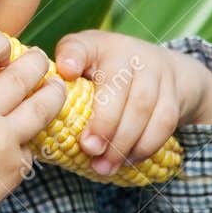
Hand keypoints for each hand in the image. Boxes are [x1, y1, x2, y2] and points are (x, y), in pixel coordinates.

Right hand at [0, 32, 67, 212]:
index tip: (2, 48)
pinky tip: (18, 139)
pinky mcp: (15, 167)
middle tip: (38, 60)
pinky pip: (31, 144)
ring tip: (54, 87)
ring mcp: (2, 141)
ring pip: (44, 105)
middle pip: (24, 73)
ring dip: (53, 91)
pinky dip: (27, 139)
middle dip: (37, 62)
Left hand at [54, 30, 211, 176]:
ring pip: (143, 107)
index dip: (73, 55)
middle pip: (117, 86)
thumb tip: (37, 112)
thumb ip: (62, 86)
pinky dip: (146, 146)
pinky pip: (164, 122)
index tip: (67, 71)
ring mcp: (154, 70)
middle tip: (89, 149)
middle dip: (103, 122)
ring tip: (104, 167)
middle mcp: (127, 53)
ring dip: (123, 142)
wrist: (164, 69)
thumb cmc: (109, 74)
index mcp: (95, 47)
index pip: (80, 45)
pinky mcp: (174, 92)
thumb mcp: (84, 70)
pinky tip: (128, 162)